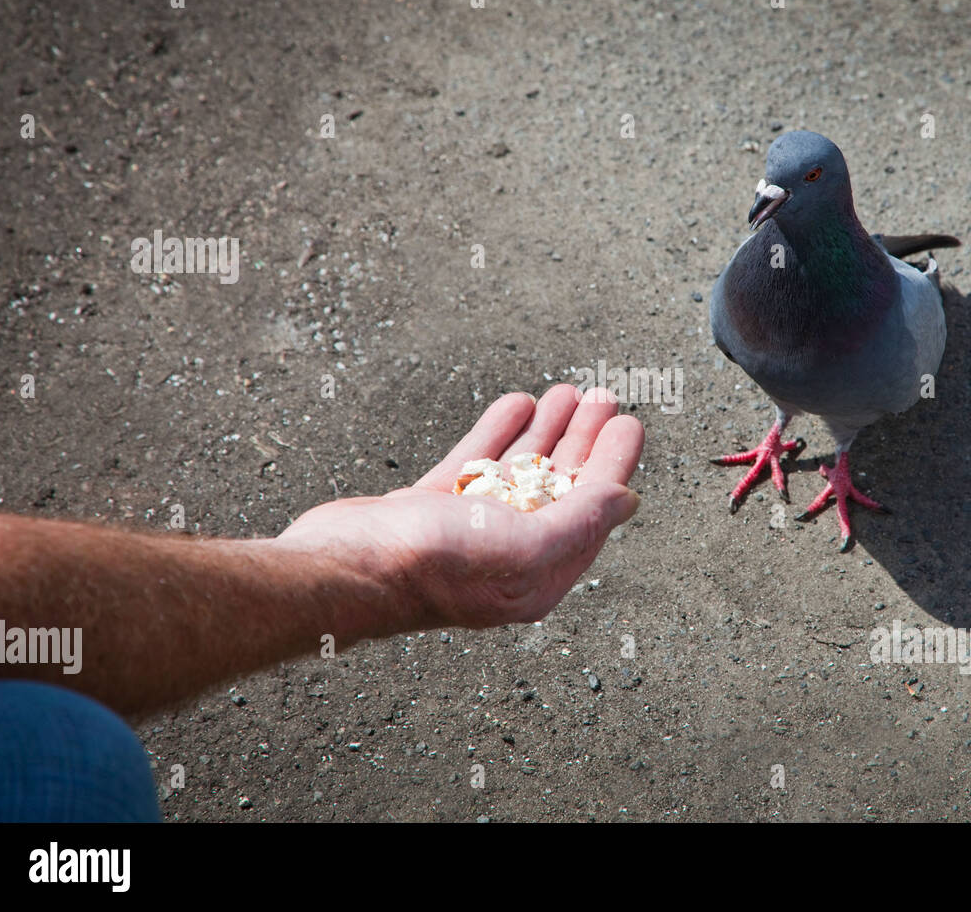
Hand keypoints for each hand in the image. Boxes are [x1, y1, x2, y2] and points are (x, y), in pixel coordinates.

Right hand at [275, 385, 643, 629]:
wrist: (341, 567)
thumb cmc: (431, 566)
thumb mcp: (523, 547)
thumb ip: (579, 522)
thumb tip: (627, 501)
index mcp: (537, 575)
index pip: (590, 512)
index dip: (613, 464)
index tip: (629, 423)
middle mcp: (506, 555)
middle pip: (558, 487)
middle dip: (582, 440)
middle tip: (601, 399)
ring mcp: (466, 530)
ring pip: (518, 470)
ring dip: (545, 430)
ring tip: (567, 393)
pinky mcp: (429, 509)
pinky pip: (476, 463)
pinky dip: (499, 433)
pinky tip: (517, 404)